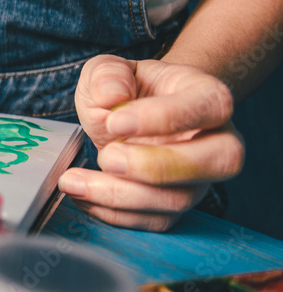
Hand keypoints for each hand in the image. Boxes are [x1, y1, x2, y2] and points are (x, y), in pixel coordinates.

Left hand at [59, 55, 244, 230]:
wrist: (128, 114)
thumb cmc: (126, 89)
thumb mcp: (108, 70)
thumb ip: (107, 75)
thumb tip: (111, 96)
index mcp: (208, 96)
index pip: (208, 107)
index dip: (163, 117)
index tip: (115, 122)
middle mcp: (218, 140)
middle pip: (218, 162)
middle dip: (155, 166)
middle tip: (105, 156)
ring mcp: (200, 177)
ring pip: (180, 199)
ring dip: (121, 196)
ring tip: (73, 181)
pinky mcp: (176, 204)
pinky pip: (156, 220)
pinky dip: (115, 214)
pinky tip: (82, 197)